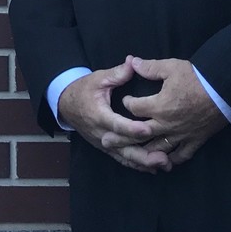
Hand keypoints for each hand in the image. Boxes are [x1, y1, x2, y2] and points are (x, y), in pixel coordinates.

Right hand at [58, 57, 171, 173]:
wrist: (66, 104)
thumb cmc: (83, 90)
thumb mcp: (98, 78)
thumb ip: (117, 73)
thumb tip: (133, 62)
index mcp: (99, 115)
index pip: (117, 124)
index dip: (132, 129)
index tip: (148, 130)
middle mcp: (101, 133)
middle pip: (123, 148)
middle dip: (144, 154)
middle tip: (163, 158)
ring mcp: (103, 143)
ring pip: (124, 157)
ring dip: (144, 163)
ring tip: (164, 165)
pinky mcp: (106, 148)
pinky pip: (122, 159)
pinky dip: (137, 165)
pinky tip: (153, 168)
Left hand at [121, 57, 228, 167]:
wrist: (224, 91)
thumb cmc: (197, 78)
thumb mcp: (172, 67)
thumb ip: (150, 67)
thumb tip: (132, 62)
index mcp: (159, 105)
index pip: (134, 108)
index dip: (127, 103)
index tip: (125, 101)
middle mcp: (166, 124)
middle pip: (139, 134)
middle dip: (122, 137)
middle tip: (106, 141)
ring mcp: (180, 135)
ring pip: (157, 148)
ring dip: (143, 153)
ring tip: (131, 156)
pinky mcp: (194, 141)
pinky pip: (181, 155)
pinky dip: (171, 159)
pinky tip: (164, 161)